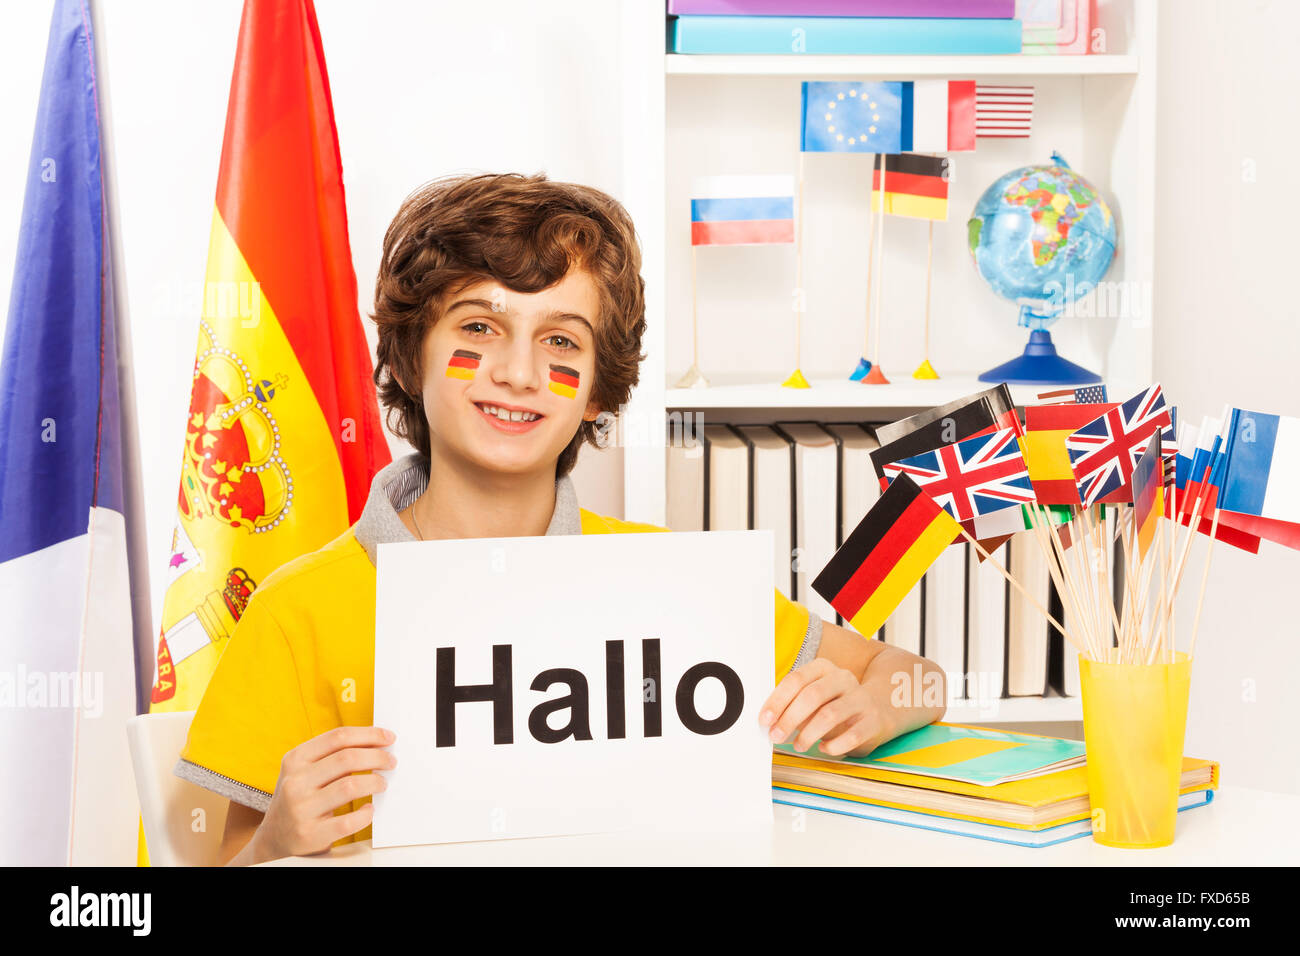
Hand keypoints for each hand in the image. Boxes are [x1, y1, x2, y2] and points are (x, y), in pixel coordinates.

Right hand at [251, 725, 395, 862]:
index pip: (338, 737)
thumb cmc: (299, 798)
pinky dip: (365, 814)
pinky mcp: (310, 834)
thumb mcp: (303, 771)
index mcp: (295, 759)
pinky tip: (369, 810)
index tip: (388, 737)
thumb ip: (332, 756)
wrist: (274, 839)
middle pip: (347, 758)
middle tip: (391, 761)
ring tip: (382, 783)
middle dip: (377, 756)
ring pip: (350, 786)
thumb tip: (376, 743)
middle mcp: (295, 782)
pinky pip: (348, 821)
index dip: (368, 734)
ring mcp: (301, 809)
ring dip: (374, 782)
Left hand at [758, 658, 885, 757]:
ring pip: (830, 715)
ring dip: (808, 734)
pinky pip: (851, 735)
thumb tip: (771, 722)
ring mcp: (861, 699)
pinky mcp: (873, 721)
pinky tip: (824, 748)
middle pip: (812, 695)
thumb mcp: (815, 697)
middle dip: (789, 718)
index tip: (765, 720)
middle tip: (776, 736)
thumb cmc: (836, 704)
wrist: (879, 709)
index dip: (778, 700)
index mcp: (824, 668)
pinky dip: (834, 745)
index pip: (796, 680)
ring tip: (798, 746)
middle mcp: (843, 679)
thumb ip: (794, 704)